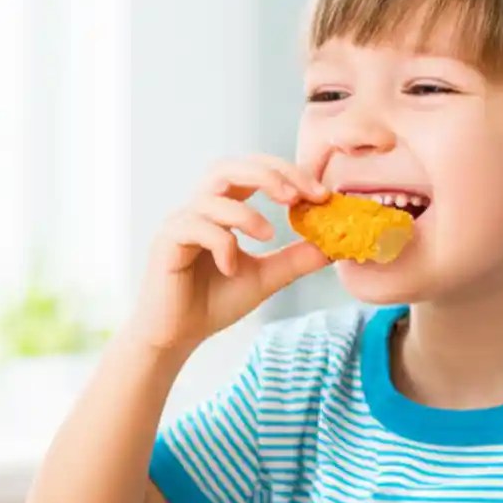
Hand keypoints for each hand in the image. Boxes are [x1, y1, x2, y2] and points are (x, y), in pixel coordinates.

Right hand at [133, 154, 329, 352]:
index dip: (288, 174)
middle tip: (298, 196)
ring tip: (268, 236)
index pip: (255, 171)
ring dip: (246, 213)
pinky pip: (196, 227)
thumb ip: (296, 259)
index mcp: (224, 207)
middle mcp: (200, 207)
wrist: (178, 335)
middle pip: (230, 167)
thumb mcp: (267, 277)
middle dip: (268, 174)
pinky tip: (231, 268)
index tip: (321, 195)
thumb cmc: (215, 301)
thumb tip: (334, 246)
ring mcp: (181, 222)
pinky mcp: (167, 241)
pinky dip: (222, 242)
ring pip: (213, 194)